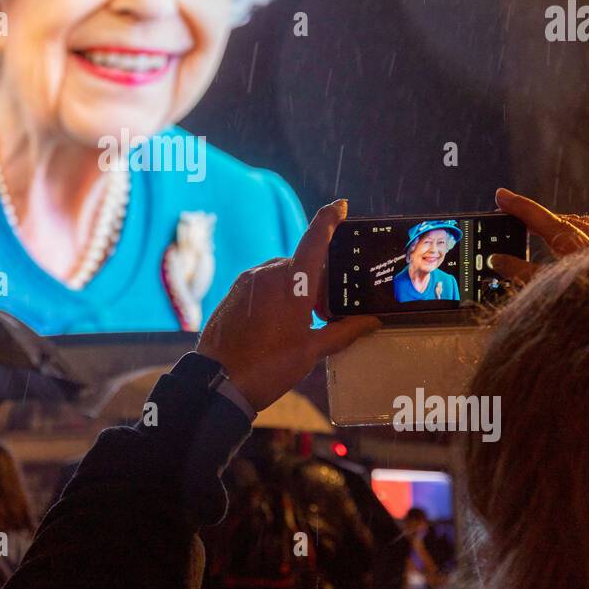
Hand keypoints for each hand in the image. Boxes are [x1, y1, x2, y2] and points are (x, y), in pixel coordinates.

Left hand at [197, 200, 381, 411]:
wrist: (218, 382)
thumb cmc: (268, 368)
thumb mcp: (311, 352)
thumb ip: (342, 332)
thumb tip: (371, 321)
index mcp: (291, 285)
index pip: (314, 241)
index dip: (329, 220)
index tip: (341, 205)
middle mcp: (268, 274)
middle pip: (301, 262)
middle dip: (317, 279)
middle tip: (326, 311)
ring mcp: (248, 281)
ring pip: (281, 272)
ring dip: (296, 286)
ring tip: (303, 320)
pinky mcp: (234, 291)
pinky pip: (262, 281)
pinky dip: (277, 291)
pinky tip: (279, 321)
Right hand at [488, 187, 588, 282]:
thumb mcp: (552, 291)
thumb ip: (522, 273)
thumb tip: (498, 259)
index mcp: (574, 243)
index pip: (539, 217)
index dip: (518, 206)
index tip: (501, 196)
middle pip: (562, 219)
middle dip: (540, 219)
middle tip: (520, 221)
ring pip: (586, 225)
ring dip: (565, 225)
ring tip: (549, 232)